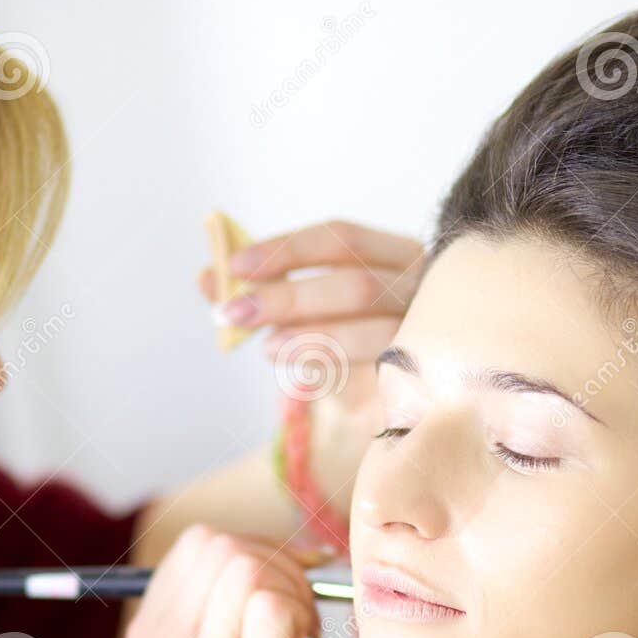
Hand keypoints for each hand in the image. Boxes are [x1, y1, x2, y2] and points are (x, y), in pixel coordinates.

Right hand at [125, 525, 321, 637]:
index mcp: (151, 631)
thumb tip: (266, 553)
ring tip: (302, 630)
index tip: (276, 581)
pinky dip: (302, 615)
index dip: (249, 547)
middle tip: (295, 606)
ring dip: (293, 589)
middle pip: (225, 547)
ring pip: (251, 569)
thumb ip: (206, 612)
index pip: (197, 543)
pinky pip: (275, 609)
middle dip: (276, 562)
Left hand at [199, 218, 423, 504]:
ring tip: (266, 349)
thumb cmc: (341, 339)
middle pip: (354, 284)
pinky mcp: (425, 377)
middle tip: (233, 313)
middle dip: (287, 298)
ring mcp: (430, 332)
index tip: (234, 267)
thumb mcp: (299, 310)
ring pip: (372, 327)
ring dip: (309, 337)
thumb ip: (258, 288)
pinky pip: (378, 370)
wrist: (381, 400)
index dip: (286, 249)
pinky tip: (299, 373)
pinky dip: (333, 369)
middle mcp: (423, 286)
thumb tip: (207, 278)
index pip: (340, 237)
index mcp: (394, 253)